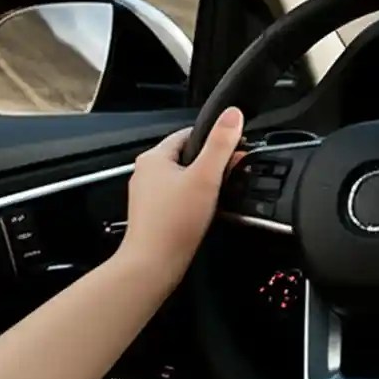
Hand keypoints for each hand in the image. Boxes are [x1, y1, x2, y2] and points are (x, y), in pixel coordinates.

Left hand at [118, 107, 244, 279]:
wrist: (153, 265)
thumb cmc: (174, 223)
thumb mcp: (205, 176)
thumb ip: (221, 144)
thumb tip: (233, 114)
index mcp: (154, 157)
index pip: (191, 134)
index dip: (215, 141)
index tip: (233, 153)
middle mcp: (146, 173)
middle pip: (188, 157)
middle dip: (210, 166)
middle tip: (227, 180)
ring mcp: (147, 194)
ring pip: (183, 178)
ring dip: (202, 185)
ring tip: (215, 199)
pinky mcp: (152, 213)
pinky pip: (178, 198)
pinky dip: (193, 202)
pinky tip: (203, 214)